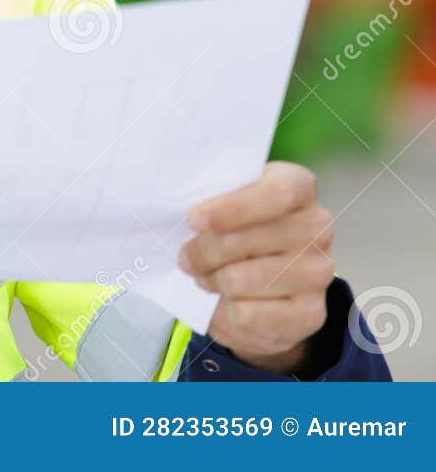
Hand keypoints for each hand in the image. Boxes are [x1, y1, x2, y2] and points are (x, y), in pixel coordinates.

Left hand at [178, 161, 335, 374]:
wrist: (262, 282)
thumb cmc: (234, 228)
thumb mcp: (223, 203)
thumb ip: (209, 199)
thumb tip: (180, 214)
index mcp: (298, 186)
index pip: (276, 193)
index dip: (232, 208)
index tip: (194, 220)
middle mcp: (318, 227)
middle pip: (247, 240)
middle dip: (203, 252)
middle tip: (187, 258)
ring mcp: (320, 272)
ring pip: (240, 280)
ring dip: (211, 281)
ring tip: (208, 278)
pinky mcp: (312, 313)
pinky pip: (247, 315)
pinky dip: (223, 312)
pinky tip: (226, 303)